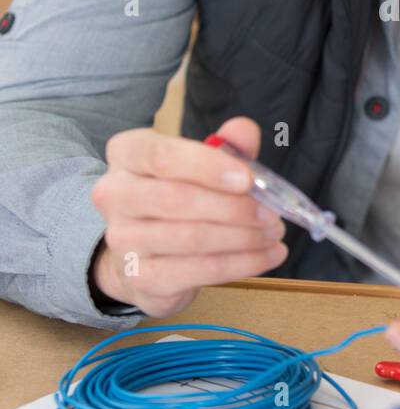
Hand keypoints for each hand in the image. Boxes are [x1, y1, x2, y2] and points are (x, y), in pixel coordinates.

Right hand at [89, 116, 287, 316]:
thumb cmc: (176, 196)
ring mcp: (123, 239)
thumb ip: (226, 145)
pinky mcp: (140, 278)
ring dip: (244, 238)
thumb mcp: (200, 163)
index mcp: (126, 153)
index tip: (248, 179)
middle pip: (178, 199)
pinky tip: (268, 256)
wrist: (142, 255)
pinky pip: (199, 271)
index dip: (208, 167)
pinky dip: (241, 264)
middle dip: (235, 207)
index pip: (162, 156)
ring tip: (274, 234)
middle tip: (272, 213)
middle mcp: (114, 194)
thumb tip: (245, 130)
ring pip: (192, 238)